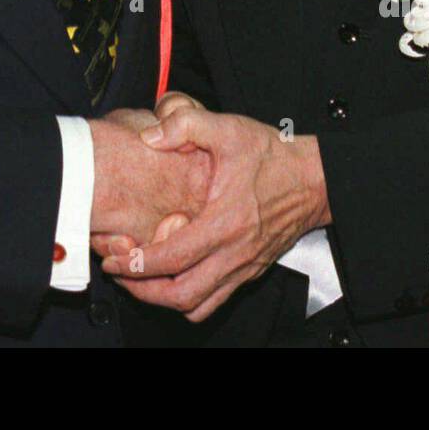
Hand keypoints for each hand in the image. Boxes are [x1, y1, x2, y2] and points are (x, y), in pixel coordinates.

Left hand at [100, 108, 329, 321]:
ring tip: (142, 280)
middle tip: (120, 273)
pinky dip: (191, 298)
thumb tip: (151, 136)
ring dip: (165, 298)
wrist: (314, 178)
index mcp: (226, 222)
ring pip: (198, 305)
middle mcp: (235, 253)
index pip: (173, 258)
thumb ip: (186, 124)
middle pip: (182, 295)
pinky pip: (216, 299)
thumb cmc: (273, 156)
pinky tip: (176, 277)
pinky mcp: (251, 270)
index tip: (115, 256)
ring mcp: (244, 266)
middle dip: (143, 290)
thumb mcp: (228, 128)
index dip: (137, 263)